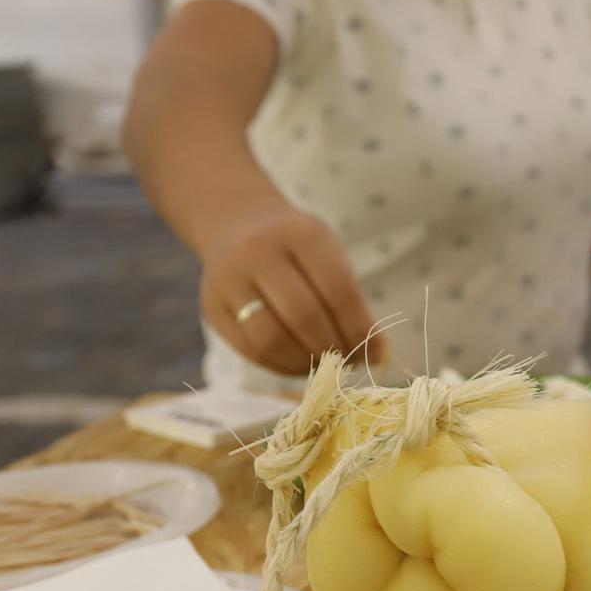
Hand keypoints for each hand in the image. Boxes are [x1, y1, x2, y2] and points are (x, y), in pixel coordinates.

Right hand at [200, 202, 384, 376]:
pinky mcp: (212, 307)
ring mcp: (229, 280)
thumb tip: (379, 355)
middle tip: (351, 362)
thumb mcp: (327, 253)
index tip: (374, 351)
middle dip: (333, 348)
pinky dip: (280, 365)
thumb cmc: (296, 246)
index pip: (338, 290)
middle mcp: (258, 252)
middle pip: (302, 316)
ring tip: (326, 365)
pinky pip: (249, 349)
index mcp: (301, 234)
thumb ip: (351, 300)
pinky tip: (300, 364)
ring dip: (305, 362)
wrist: (237, 224)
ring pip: (270, 339)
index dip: (359, 329)